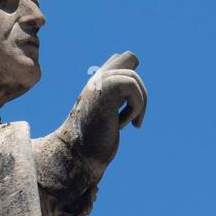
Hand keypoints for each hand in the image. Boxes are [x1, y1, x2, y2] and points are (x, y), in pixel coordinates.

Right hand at [32, 52, 146, 215]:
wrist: (76, 157)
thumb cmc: (90, 145)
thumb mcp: (106, 120)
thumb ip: (113, 105)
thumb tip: (126, 100)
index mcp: (95, 85)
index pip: (119, 59)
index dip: (129, 69)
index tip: (129, 98)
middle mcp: (95, 81)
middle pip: (130, 58)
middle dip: (139, 89)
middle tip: (134, 116)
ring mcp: (97, 85)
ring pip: (134, 77)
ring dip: (139, 104)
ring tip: (131, 124)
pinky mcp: (103, 93)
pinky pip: (132, 87)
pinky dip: (135, 108)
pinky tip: (125, 125)